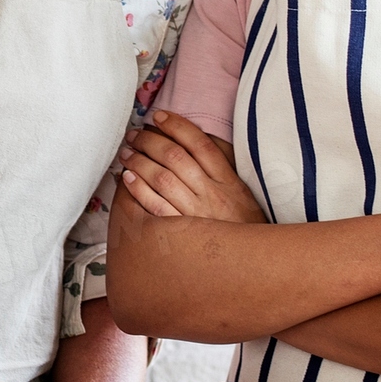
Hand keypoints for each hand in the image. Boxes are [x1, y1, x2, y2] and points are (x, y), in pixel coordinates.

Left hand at [118, 111, 267, 222]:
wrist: (254, 264)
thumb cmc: (244, 227)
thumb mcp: (241, 194)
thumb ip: (221, 169)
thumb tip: (194, 143)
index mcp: (228, 181)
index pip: (200, 144)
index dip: (177, 126)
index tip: (158, 116)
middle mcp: (212, 194)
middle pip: (175, 157)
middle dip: (150, 141)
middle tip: (134, 135)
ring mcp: (196, 215)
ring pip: (162, 179)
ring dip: (139, 162)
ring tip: (127, 153)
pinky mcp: (183, 235)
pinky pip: (156, 207)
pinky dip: (138, 190)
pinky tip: (127, 178)